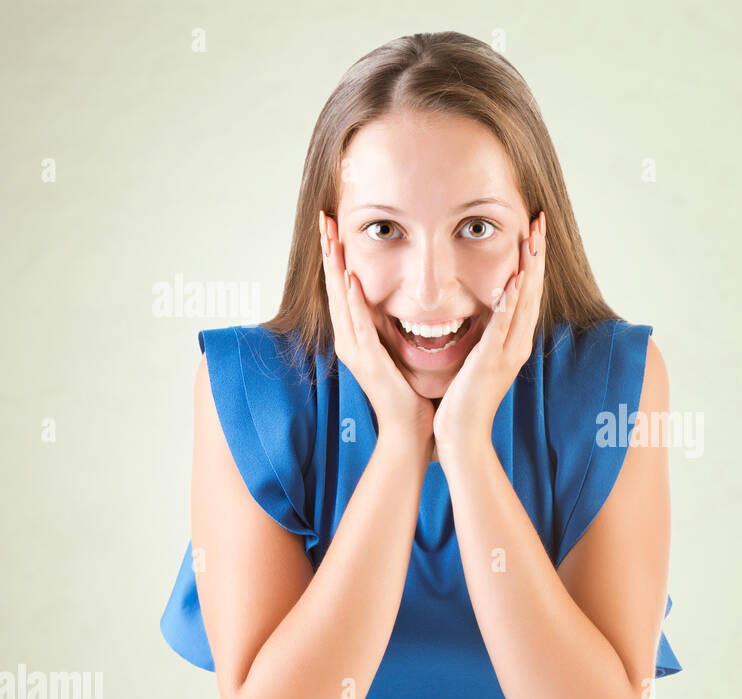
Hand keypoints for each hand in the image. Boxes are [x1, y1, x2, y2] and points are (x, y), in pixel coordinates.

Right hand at [319, 210, 434, 457]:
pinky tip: (350, 279)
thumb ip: (391, 327)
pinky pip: (359, 325)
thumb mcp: (397, 350)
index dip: (337, 255)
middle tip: (324, 217)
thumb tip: (398, 303)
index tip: (334, 225)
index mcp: (356, 335)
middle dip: (329, 250)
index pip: (343, 287)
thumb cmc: (408, 393)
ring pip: (341, 299)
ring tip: (330, 236)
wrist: (409, 429)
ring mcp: (355, 350)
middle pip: (334, 286)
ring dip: (335, 266)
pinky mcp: (369, 361)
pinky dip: (353, 301)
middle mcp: (349, 339)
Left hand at [433, 210, 545, 457]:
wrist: (462, 433)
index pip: (527, 291)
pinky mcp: (490, 362)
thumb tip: (487, 308)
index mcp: (514, 340)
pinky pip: (503, 326)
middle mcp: (517, 342)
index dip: (532, 260)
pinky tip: (514, 280)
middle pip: (532, 290)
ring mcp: (507, 352)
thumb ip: (487, 333)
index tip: (533, 229)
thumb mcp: (479, 357)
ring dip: (529, 268)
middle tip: (539, 219)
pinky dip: (510, 302)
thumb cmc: (465, 398)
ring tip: (533, 237)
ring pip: (524, 302)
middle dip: (537, 253)